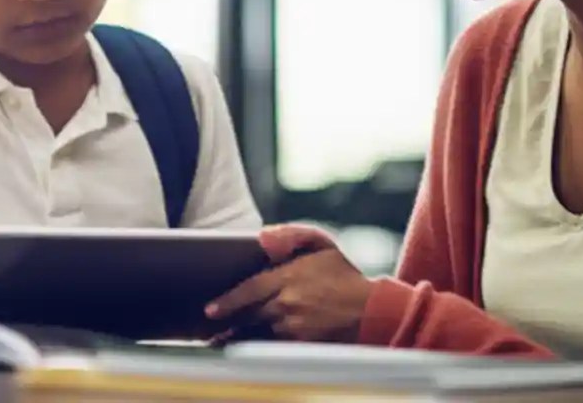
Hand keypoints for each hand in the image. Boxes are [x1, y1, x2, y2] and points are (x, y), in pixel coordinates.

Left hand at [205, 224, 372, 342]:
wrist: (372, 310)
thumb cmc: (344, 275)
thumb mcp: (322, 243)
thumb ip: (292, 234)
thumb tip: (262, 236)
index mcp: (289, 277)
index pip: (249, 290)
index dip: (227, 301)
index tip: (210, 310)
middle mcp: (288, 303)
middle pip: (248, 315)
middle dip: (227, 323)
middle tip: (209, 328)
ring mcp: (294, 327)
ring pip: (257, 333)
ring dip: (238, 337)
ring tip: (221, 341)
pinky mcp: (302, 345)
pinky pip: (272, 347)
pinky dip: (258, 346)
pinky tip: (249, 347)